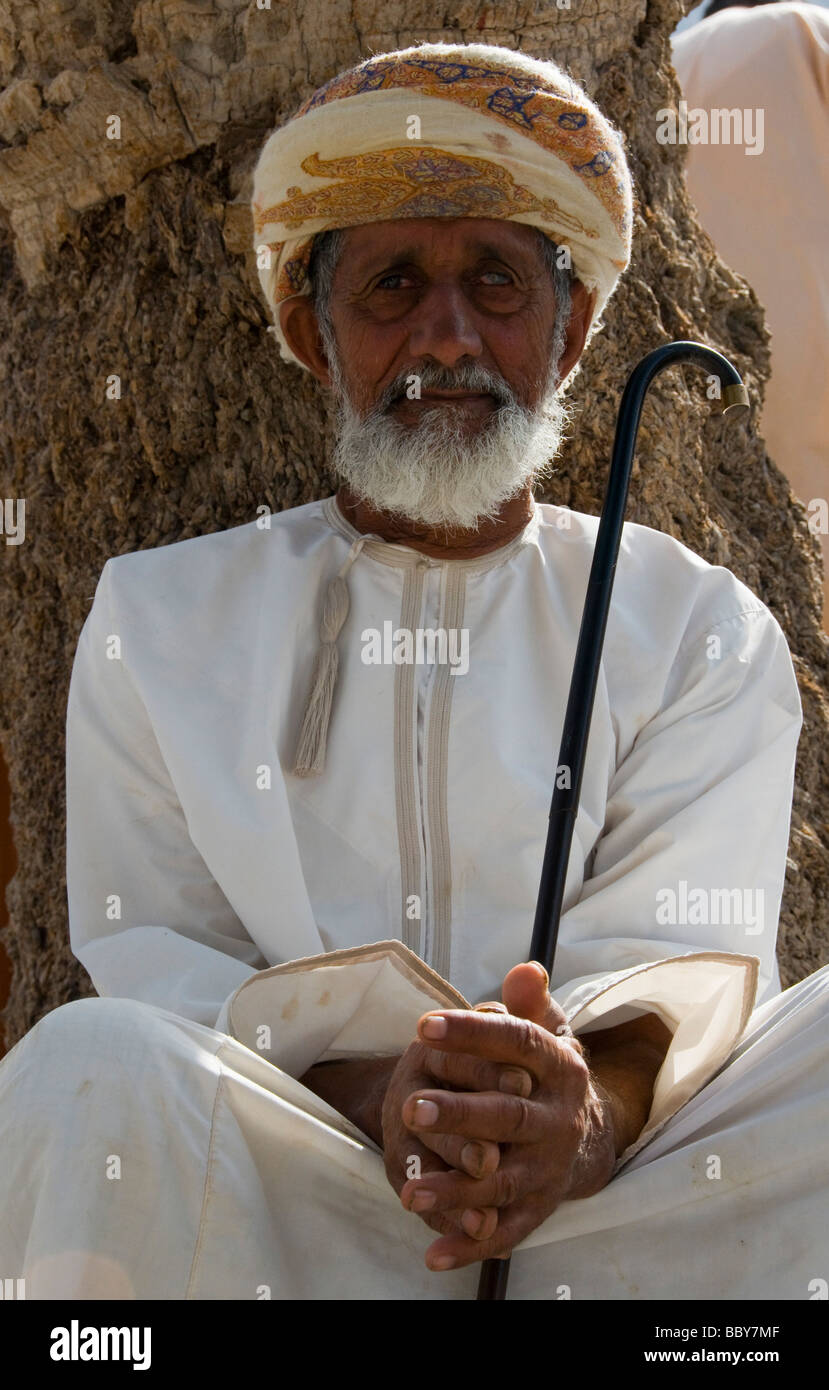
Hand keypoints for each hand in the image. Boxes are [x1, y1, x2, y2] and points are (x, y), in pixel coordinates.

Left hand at [396, 961, 617, 1270]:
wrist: (586, 1138)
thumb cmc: (544, 1074)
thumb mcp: (546, 1031)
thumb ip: (528, 1003)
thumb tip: (525, 969)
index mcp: (561, 1068)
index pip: (518, 1045)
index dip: (473, 1035)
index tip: (422, 1026)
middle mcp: (559, 1120)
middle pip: (509, 1117)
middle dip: (460, 1115)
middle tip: (409, 1108)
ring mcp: (549, 1168)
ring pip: (502, 1181)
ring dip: (457, 1189)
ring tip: (410, 1191)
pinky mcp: (538, 1209)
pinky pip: (505, 1232)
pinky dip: (469, 1246)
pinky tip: (433, 1254)